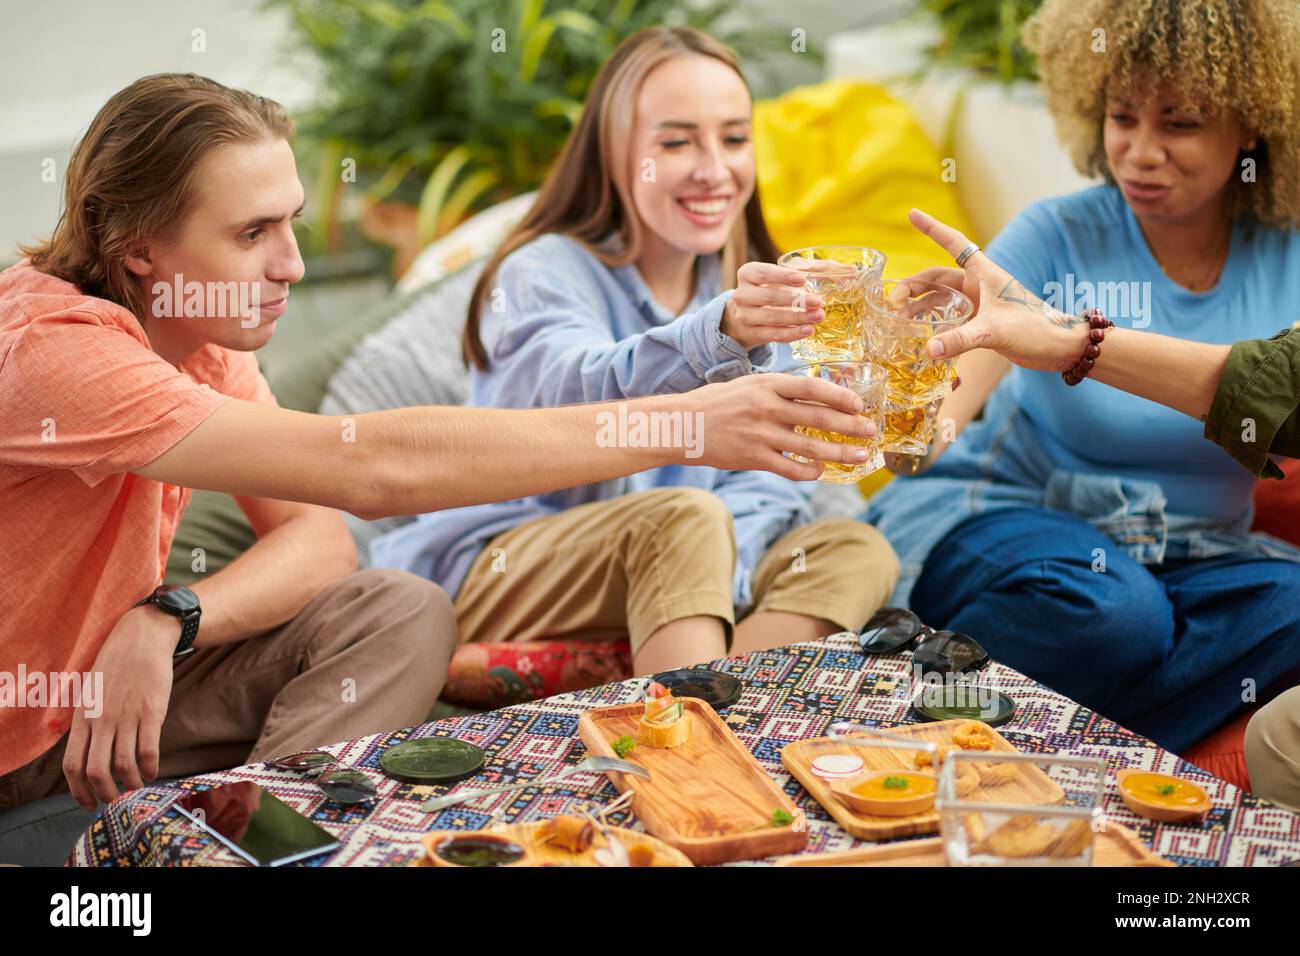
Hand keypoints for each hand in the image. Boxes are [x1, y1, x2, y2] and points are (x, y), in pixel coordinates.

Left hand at [63, 605, 176, 808]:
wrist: (141, 640)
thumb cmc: (116, 668)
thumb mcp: (91, 695)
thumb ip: (89, 724)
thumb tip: (87, 754)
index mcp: (84, 718)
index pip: (72, 765)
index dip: (78, 791)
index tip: (89, 802)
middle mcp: (102, 721)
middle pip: (96, 771)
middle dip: (106, 793)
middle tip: (116, 798)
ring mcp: (127, 717)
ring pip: (123, 765)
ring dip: (131, 783)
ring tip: (137, 785)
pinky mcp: (151, 712)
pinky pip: (148, 750)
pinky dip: (151, 768)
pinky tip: (153, 771)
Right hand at [685, 373, 879, 480]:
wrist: (685, 424)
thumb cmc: (719, 402)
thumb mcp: (750, 384)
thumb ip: (781, 389)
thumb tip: (817, 395)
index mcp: (768, 385)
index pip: (813, 388)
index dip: (841, 397)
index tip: (859, 405)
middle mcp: (768, 408)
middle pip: (820, 418)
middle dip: (851, 426)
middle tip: (871, 431)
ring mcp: (761, 434)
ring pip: (811, 447)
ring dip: (841, 452)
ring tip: (861, 455)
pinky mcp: (754, 458)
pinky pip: (791, 468)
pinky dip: (810, 471)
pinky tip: (821, 471)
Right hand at [720, 261, 823, 349]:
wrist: (743, 317)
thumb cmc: (764, 291)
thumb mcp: (770, 278)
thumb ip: (788, 275)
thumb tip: (817, 273)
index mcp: (747, 274)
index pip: (763, 273)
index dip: (783, 276)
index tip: (803, 279)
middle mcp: (742, 295)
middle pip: (769, 297)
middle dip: (796, 299)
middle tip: (818, 301)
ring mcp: (745, 316)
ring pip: (773, 318)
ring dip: (798, 317)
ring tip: (818, 316)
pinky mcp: (753, 334)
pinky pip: (774, 335)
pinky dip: (793, 333)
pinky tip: (807, 330)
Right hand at [905, 209, 1089, 371]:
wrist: (1059, 347)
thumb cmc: (1034, 329)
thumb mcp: (995, 331)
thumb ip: (960, 339)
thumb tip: (928, 349)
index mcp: (983, 273)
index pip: (953, 243)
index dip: (931, 228)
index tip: (912, 214)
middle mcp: (978, 285)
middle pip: (936, 278)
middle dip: (912, 286)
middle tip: (891, 303)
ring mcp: (979, 304)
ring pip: (940, 300)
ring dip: (919, 308)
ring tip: (899, 321)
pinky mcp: (981, 323)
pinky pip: (949, 320)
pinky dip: (933, 326)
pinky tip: (922, 339)